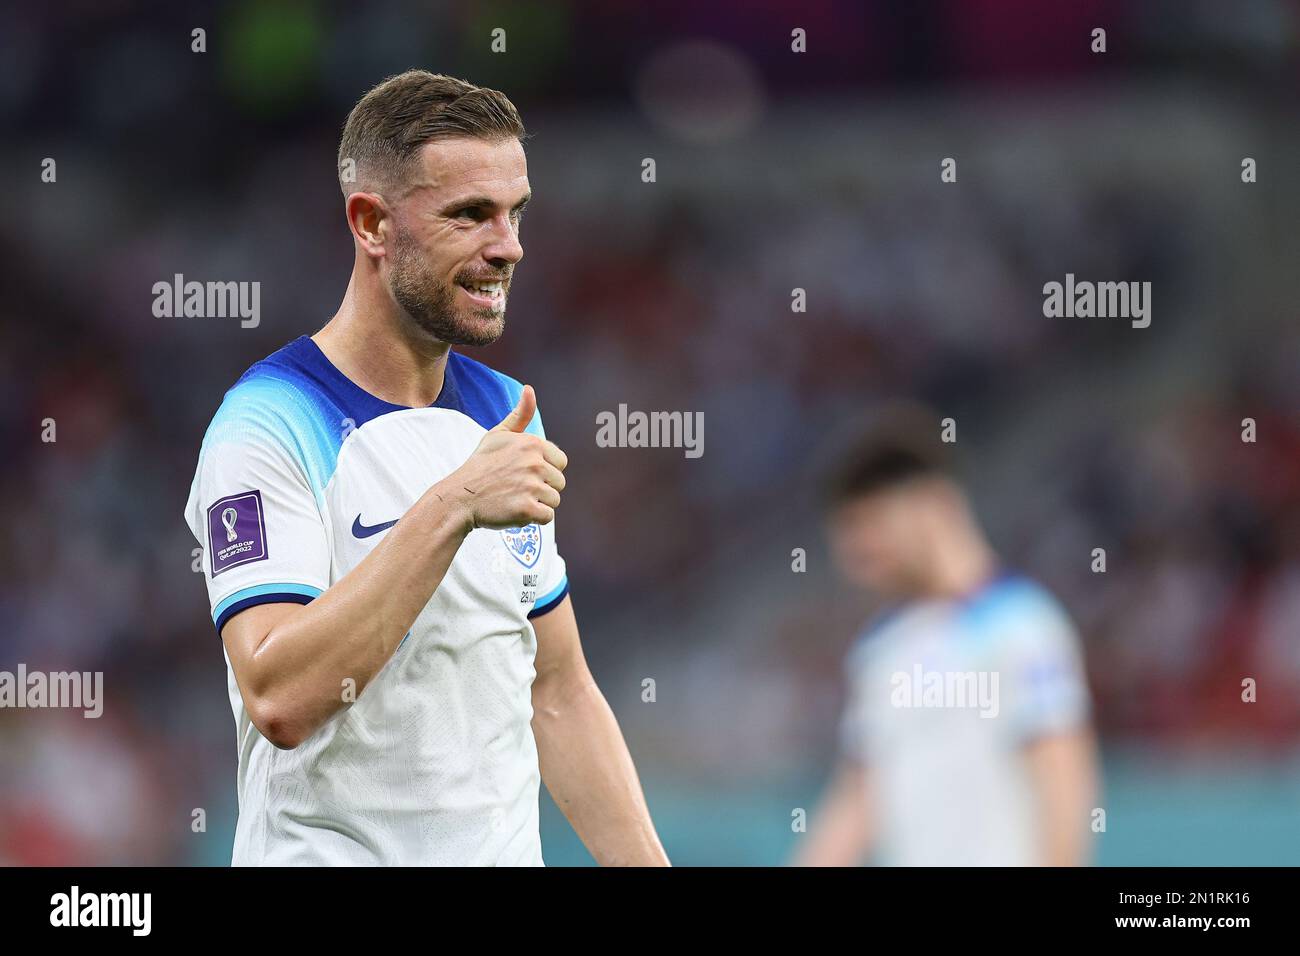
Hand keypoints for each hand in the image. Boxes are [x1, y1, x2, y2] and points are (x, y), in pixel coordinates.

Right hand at [451, 385, 567, 529]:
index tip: (523, 473)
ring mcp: (531, 487)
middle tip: (516, 487)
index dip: (544, 470)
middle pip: (559, 483)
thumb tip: (529, 389)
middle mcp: (535, 464)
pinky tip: (515, 510)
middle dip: (542, 488)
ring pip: (554, 500)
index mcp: (533, 444)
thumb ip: (519, 415)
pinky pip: (547, 517)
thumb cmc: (481, 465)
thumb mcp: (498, 434)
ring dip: (537, 503)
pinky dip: (533, 518)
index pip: (561, 462)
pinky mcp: (527, 509)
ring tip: (514, 498)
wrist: (460, 496)